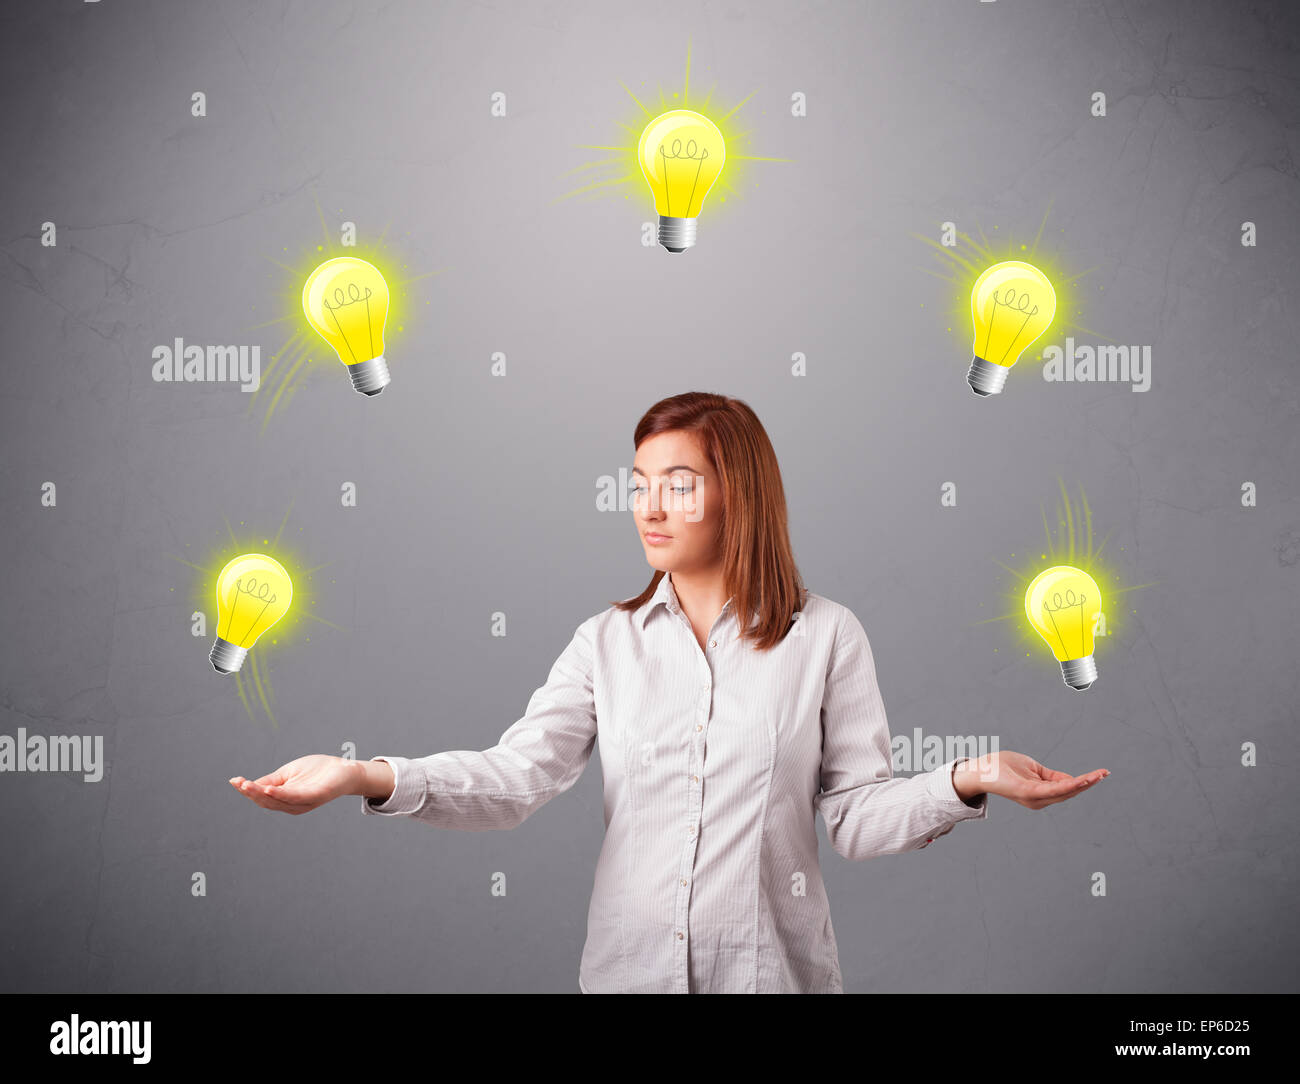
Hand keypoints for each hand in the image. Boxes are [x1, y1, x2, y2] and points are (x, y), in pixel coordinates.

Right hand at [229, 755, 361, 814]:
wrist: (345, 770)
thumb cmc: (317, 772)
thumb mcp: (289, 774)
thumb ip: (271, 780)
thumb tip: (249, 784)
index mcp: (286, 799)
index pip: (263, 797)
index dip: (248, 790)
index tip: (234, 780)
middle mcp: (293, 805)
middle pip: (267, 802)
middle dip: (251, 793)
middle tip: (238, 783)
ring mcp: (304, 803)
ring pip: (278, 801)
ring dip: (261, 793)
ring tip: (247, 785)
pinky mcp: (316, 797)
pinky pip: (295, 797)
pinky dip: (281, 794)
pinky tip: (269, 789)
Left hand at [953, 751, 1108, 809]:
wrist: (979, 770)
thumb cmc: (1002, 768)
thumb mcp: (1031, 769)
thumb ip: (1050, 776)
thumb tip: (1070, 779)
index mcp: (1039, 793)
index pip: (1065, 788)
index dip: (1083, 782)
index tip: (1101, 774)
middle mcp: (1038, 799)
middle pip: (1069, 792)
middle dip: (1088, 783)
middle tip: (1105, 773)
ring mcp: (1033, 797)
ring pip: (1065, 792)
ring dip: (1083, 784)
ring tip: (1099, 776)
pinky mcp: (1028, 792)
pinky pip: (1054, 790)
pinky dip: (1070, 785)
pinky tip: (1082, 779)